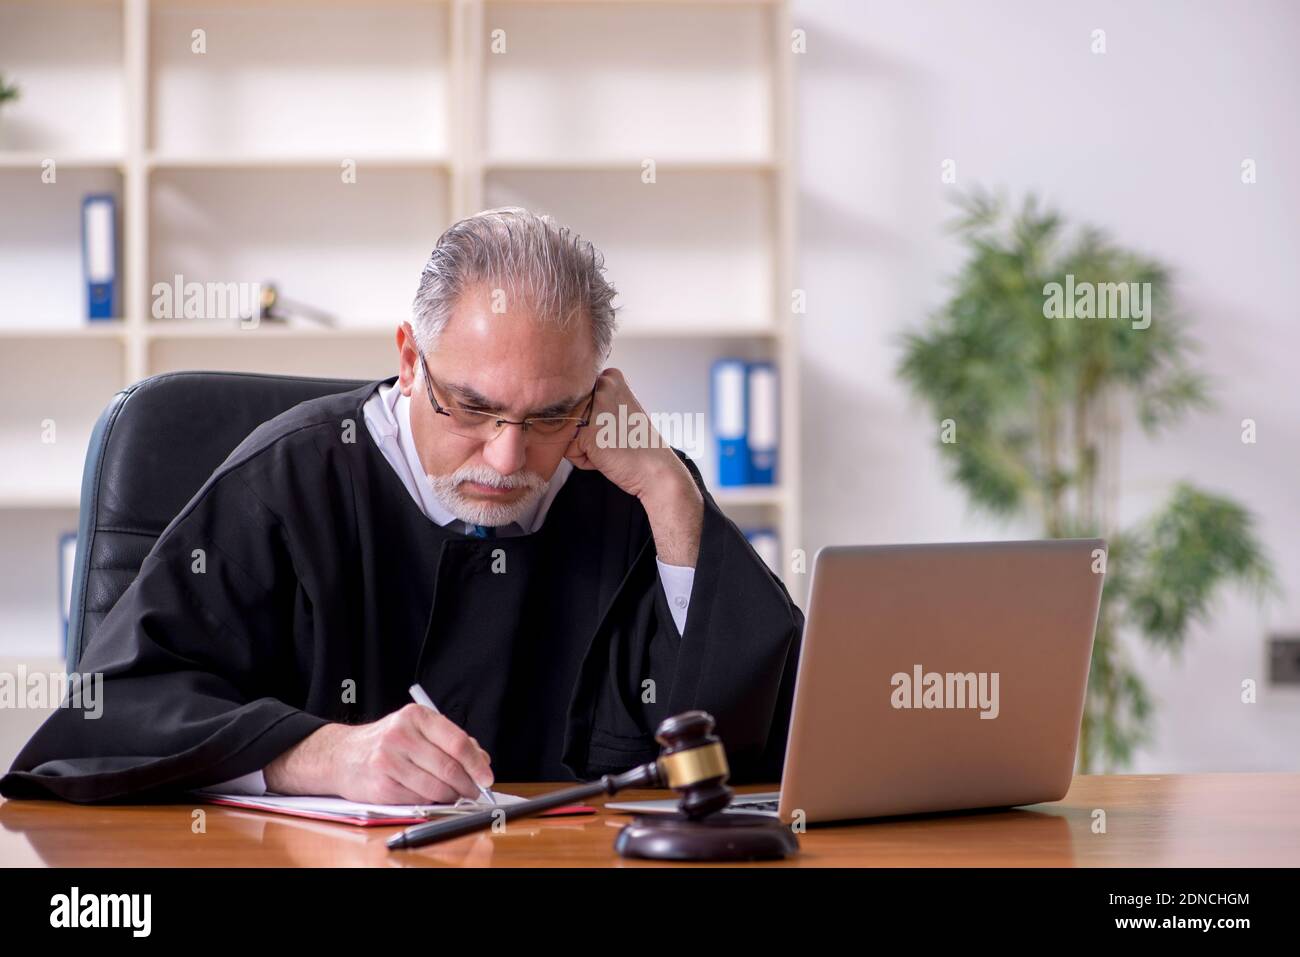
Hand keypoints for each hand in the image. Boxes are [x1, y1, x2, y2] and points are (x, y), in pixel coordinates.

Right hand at [265, 704, 493, 803]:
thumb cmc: (389, 743)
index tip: (487, 777)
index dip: (476, 763)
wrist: (343, 756)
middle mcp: (400, 735)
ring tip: (455, 795)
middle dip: (467, 784)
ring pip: (435, 786)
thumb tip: (482, 761)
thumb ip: (451, 742)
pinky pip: (418, 799)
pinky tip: (431, 797)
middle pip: (448, 767)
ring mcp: (388, 760)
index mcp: (416, 716)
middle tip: (474, 791)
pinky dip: (430, 801)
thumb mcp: (418, 730)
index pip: (456, 741)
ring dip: (451, 796)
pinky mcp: (380, 784)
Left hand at [564, 367, 693, 500]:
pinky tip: (606, 456)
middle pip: (569, 413)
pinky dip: (584, 460)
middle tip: (613, 438)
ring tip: (609, 447)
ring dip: (582, 446)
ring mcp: (595, 406)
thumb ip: (593, 403)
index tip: (616, 426)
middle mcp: (602, 385)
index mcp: (611, 377)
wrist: (655, 469)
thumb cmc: (637, 445)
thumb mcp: (617, 410)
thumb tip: (557, 411)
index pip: (577, 400)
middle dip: (584, 432)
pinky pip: (568, 450)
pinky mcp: (587, 431)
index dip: (591, 420)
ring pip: (566, 430)